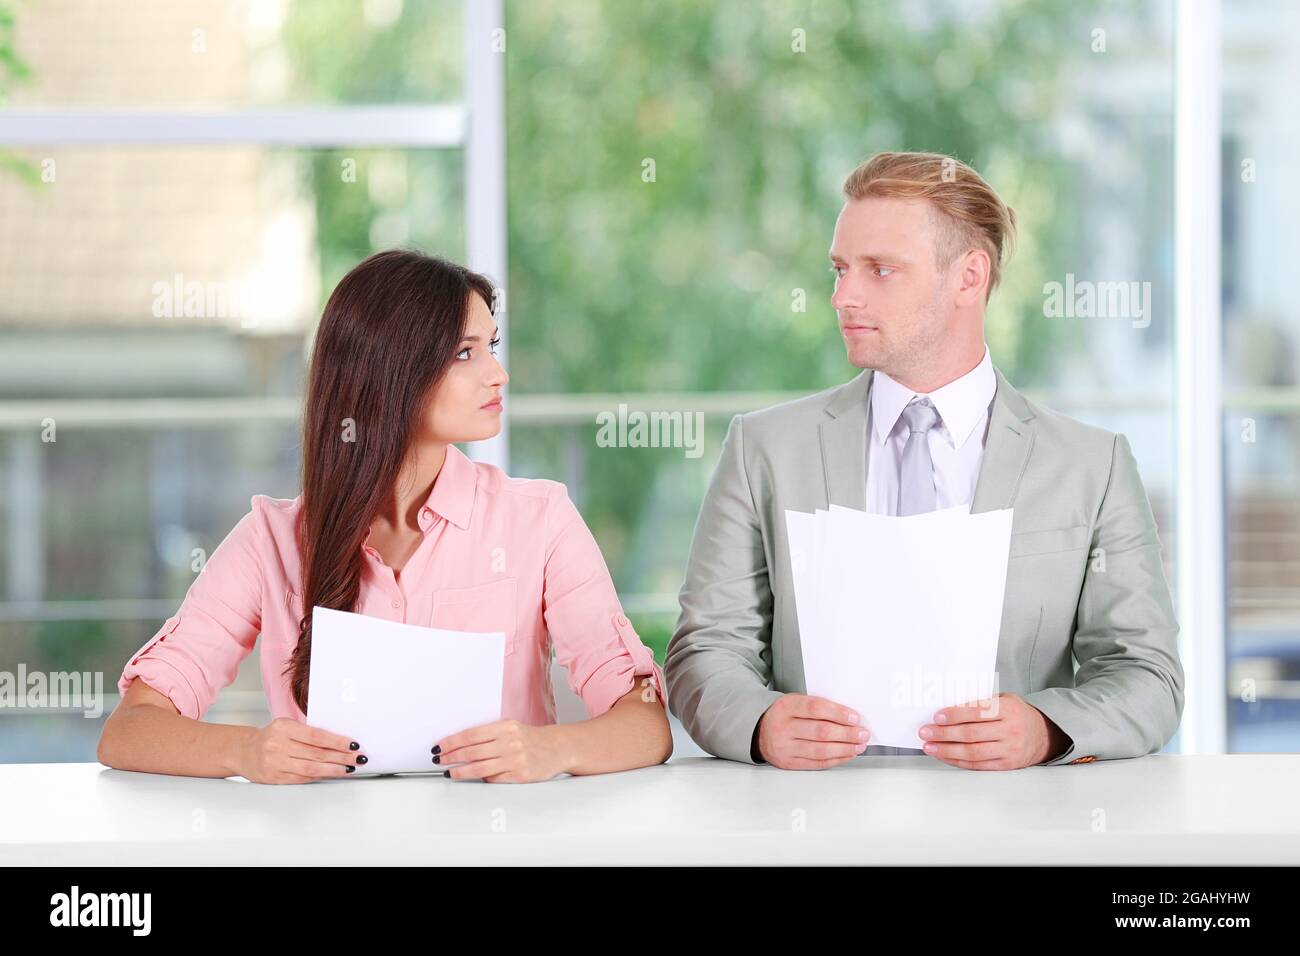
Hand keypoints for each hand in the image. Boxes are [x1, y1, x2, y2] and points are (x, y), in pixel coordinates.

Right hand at [236, 718, 362, 783]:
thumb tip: (340, 742)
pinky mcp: (274, 778)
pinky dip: (320, 776)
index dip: (337, 741)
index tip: (353, 744)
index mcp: (283, 728)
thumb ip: (308, 733)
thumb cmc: (271, 737)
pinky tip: (331, 774)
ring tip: (349, 768)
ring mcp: (275, 763)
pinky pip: (302, 778)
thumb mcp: (287, 727)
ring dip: (334, 769)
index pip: (316, 736)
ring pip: (311, 768)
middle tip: (357, 758)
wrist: (243, 751)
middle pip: (316, 753)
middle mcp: (277, 745)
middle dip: (341, 757)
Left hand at [434, 719, 569, 782]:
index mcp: (505, 727)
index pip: (471, 735)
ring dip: (460, 771)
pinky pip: (494, 778)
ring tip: (450, 772)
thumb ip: (489, 735)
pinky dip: (482, 778)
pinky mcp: (520, 775)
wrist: (558, 748)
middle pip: (472, 752)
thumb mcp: (511, 728)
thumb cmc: (531, 738)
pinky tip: (476, 776)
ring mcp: (515, 760)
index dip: (452, 742)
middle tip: (440, 760)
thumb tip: (461, 746)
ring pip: (479, 768)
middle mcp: (510, 742)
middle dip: (451, 756)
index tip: (440, 747)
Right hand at [754, 694, 869, 769]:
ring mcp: (785, 747)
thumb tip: (849, 717)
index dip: (838, 713)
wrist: (758, 731)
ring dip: (844, 749)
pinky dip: (835, 759)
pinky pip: (816, 763)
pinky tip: (847, 754)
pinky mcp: (788, 763)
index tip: (855, 717)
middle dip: (847, 734)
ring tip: (859, 746)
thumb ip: (817, 707)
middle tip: (862, 733)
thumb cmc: (784, 715)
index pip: (816, 708)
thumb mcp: (795, 702)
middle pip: (821, 731)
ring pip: (820, 750)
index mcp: (786, 707)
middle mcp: (784, 728)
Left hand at [917, 693, 1063, 769]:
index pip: (978, 711)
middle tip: (926, 732)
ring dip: (947, 750)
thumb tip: (948, 705)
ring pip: (973, 752)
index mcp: (1009, 709)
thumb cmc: (1016, 714)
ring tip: (929, 746)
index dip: (955, 714)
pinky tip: (944, 756)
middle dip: (945, 733)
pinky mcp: (1006, 765)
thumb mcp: (1005, 699)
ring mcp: (1009, 750)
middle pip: (972, 734)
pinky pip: (978, 765)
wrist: (1043, 735)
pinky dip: (958, 761)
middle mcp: (1010, 730)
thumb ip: (981, 702)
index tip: (937, 716)